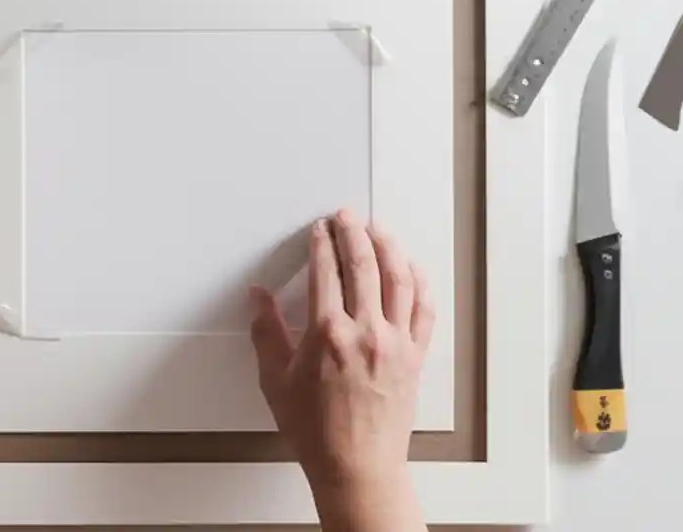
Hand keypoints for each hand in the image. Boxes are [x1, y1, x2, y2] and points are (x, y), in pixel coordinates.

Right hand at [249, 209, 433, 500]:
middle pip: (364, 265)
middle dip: (354, 232)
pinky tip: (411, 268)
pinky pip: (424, 309)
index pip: (326, 271)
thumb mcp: (275, 380)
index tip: (319, 229)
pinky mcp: (415, 356)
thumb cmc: (316, 431)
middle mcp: (366, 332)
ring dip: (388, 247)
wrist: (356, 466)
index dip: (322, 243)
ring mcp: (395, 342)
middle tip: (346, 216)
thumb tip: (258, 298)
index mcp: (328, 334)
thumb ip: (266, 332)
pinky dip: (419, 282)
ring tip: (379, 230)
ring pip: (399, 279)